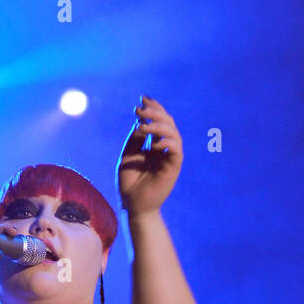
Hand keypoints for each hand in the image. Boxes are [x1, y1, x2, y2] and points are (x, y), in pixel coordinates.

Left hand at [117, 96, 182, 217]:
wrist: (133, 205)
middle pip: (167, 123)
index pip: (159, 121)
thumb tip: (140, 121)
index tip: (141, 98)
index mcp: (154, 144)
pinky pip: (175, 149)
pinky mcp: (173, 167)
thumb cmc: (129, 182)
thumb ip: (135, 139)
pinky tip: (152, 142)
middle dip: (155, 112)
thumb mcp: (128, 155)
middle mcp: (164, 148)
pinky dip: (166, 141)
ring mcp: (170, 156)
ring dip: (157, 125)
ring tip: (140, 126)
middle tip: (139, 109)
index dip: (153, 108)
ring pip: (172, 133)